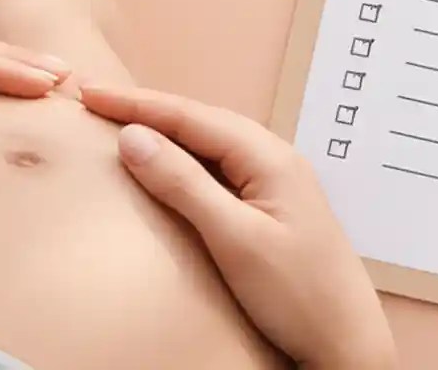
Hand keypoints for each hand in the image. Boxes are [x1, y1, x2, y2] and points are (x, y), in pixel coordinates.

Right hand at [80, 85, 396, 369]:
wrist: (347, 344)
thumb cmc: (299, 295)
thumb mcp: (234, 239)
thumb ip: (184, 185)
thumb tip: (134, 136)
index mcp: (269, 157)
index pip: (191, 116)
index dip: (137, 103)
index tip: (90, 93)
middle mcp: (275, 160)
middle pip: (201, 121)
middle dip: (148, 108)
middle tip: (96, 100)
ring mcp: (276, 184)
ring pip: (211, 143)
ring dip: (166, 131)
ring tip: (122, 121)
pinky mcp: (272, 209)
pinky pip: (220, 169)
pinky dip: (185, 160)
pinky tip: (167, 164)